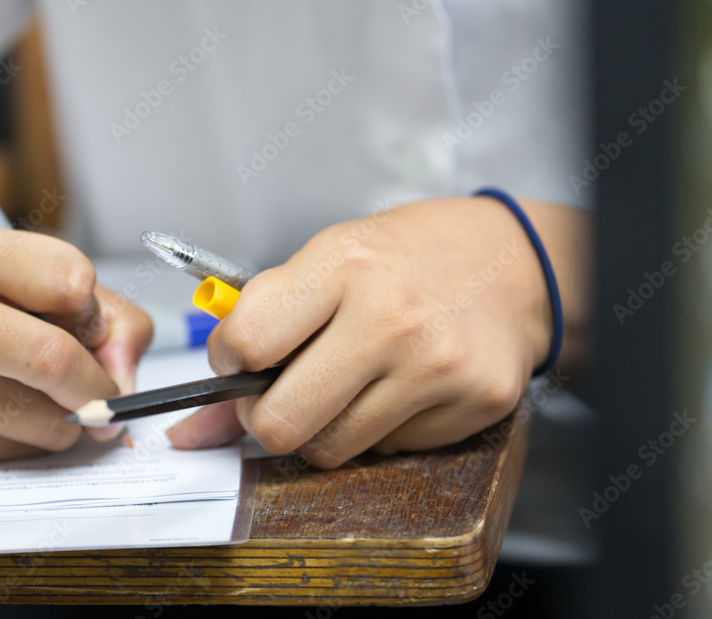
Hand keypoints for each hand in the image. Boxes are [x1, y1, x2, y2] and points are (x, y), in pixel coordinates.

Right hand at [0, 212, 151, 462]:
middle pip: (56, 362)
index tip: (82, 318)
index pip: (71, 283)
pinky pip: (16, 453)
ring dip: (67, 413)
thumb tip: (125, 383)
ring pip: (48, 423)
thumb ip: (99, 307)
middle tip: (102, 386)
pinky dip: (30, 435)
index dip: (92, 308)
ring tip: (34, 386)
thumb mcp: (14, 260)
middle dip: (100, 383)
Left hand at [168, 197, 588, 466]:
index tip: (239, 359)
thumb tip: (197, 425)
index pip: (248, 342)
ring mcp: (438, 366)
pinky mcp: (476, 405)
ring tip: (348, 384)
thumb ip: (262, 329)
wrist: (514, 262)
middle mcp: (391, 316)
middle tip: (279, 395)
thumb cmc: (409, 258)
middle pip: (281, 422)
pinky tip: (399, 389)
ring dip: (323, 428)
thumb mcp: (330, 260)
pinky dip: (378, 431)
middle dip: (263, 419)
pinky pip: (388, 453)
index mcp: (345, 264)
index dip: (228, 361)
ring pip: (331, 451)